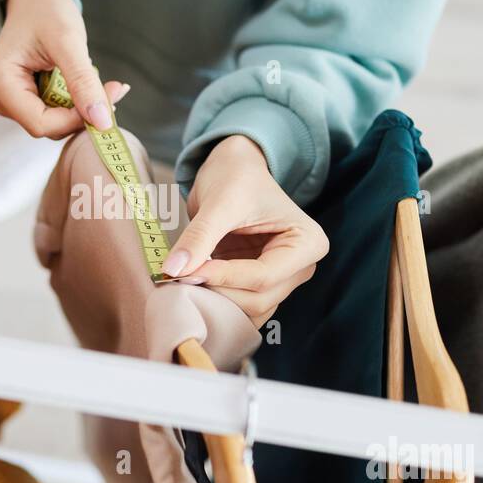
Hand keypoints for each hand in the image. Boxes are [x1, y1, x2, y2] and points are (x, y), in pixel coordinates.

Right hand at [0, 0, 128, 135]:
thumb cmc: (45, 9)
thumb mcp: (68, 41)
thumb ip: (83, 82)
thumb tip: (102, 121)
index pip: (41, 124)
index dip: (76, 119)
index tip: (108, 99)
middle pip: (46, 126)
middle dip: (81, 113)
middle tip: (111, 88)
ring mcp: (6, 100)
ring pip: (51, 124)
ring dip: (78, 109)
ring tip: (96, 82)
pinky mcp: (19, 100)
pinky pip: (51, 114)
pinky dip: (72, 105)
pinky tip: (82, 85)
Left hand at [163, 135, 328, 327]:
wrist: (234, 171)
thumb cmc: (236, 178)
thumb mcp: (219, 202)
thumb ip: (200, 236)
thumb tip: (175, 270)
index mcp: (308, 244)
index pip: (264, 276)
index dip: (223, 277)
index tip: (185, 271)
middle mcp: (301, 268)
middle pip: (258, 300)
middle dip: (218, 292)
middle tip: (179, 277)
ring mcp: (281, 281)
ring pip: (248, 310)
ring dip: (215, 302)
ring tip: (184, 281)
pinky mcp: (259, 287)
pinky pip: (238, 308)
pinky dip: (214, 301)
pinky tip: (192, 285)